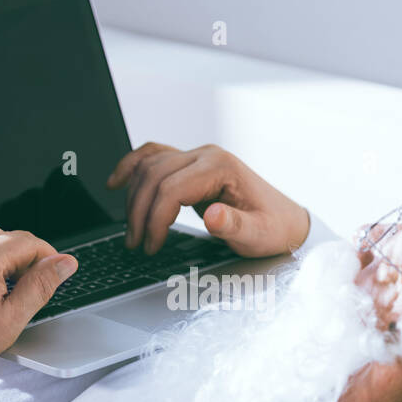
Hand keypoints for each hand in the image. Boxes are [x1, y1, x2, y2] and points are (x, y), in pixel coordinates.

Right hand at [107, 142, 310, 256]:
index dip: (155, 219)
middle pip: (154, 176)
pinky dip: (131, 168)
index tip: (152, 246)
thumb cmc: (273, 228)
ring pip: (149, 167)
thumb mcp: (258, 234)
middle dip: (139, 212)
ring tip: (132, 231)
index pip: (171, 188)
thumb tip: (212, 214)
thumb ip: (235, 225)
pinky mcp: (190, 165)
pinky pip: (153, 158)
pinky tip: (116, 182)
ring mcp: (196, 157)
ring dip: (133, 198)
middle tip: (136, 244)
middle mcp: (206, 156)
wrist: (285, 221)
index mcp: (221, 167)